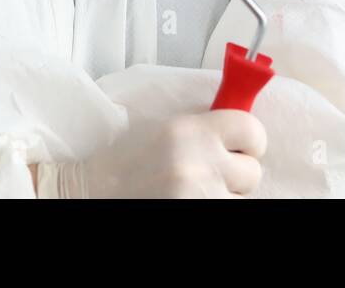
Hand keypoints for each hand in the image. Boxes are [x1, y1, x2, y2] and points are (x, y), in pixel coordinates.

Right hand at [36, 109, 266, 197]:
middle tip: (206, 176)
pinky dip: (214, 207)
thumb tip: (244, 131)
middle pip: (252, 171)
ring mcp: (200, 196)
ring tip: (191, 193)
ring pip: (241, 200)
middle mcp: (197, 163)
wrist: (91, 192)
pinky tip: (189, 202)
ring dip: (224, 198)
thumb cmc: (124, 165)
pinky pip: (228, 211)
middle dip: (235, 177)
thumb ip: (204, 129)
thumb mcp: (165, 133)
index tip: (242, 147)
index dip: (250, 141)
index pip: (252, 129)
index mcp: (188, 130)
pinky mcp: (200, 215)